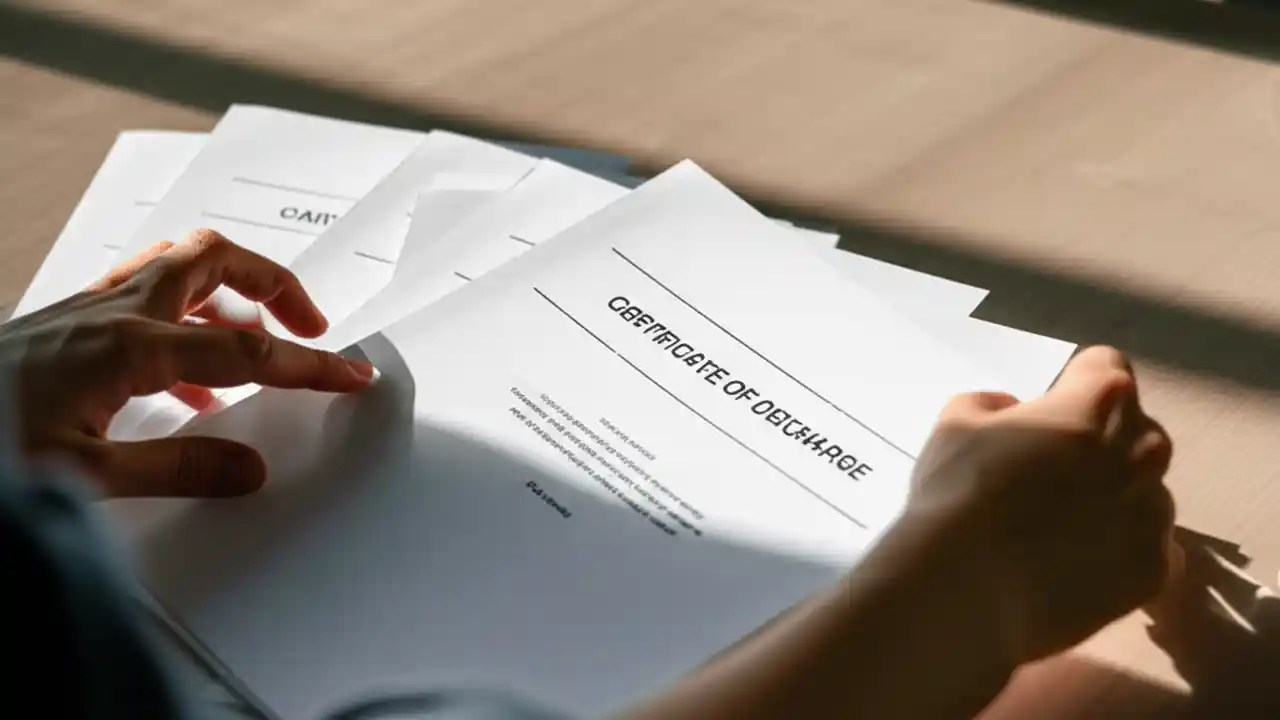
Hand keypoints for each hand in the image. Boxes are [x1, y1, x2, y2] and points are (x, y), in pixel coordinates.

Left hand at [0, 229, 374, 497]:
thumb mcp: (84, 474)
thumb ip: (176, 470)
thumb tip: (248, 471)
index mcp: (128, 347)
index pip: (246, 348)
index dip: (307, 362)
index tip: (350, 375)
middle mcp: (113, 311)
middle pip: (218, 260)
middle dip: (278, 285)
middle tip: (310, 325)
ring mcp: (90, 308)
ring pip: (181, 264)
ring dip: (233, 291)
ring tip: (260, 340)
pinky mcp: (72, 320)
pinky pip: (148, 295)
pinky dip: (189, 319)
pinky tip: (189, 380)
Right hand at [908, 346, 1175, 664]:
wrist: (967, 589)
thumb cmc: (958, 493)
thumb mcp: (955, 424)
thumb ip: (992, 406)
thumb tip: (1011, 414)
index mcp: (1099, 399)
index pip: (1105, 366)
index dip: (1072, 385)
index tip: (1047, 412)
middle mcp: (1143, 448)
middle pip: (1135, 429)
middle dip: (1101, 441)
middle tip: (1050, 473)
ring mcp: (1156, 512)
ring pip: (1144, 492)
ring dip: (1113, 499)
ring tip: (1058, 529)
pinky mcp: (1155, 569)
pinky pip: (1148, 549)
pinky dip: (1118, 552)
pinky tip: (1073, 565)